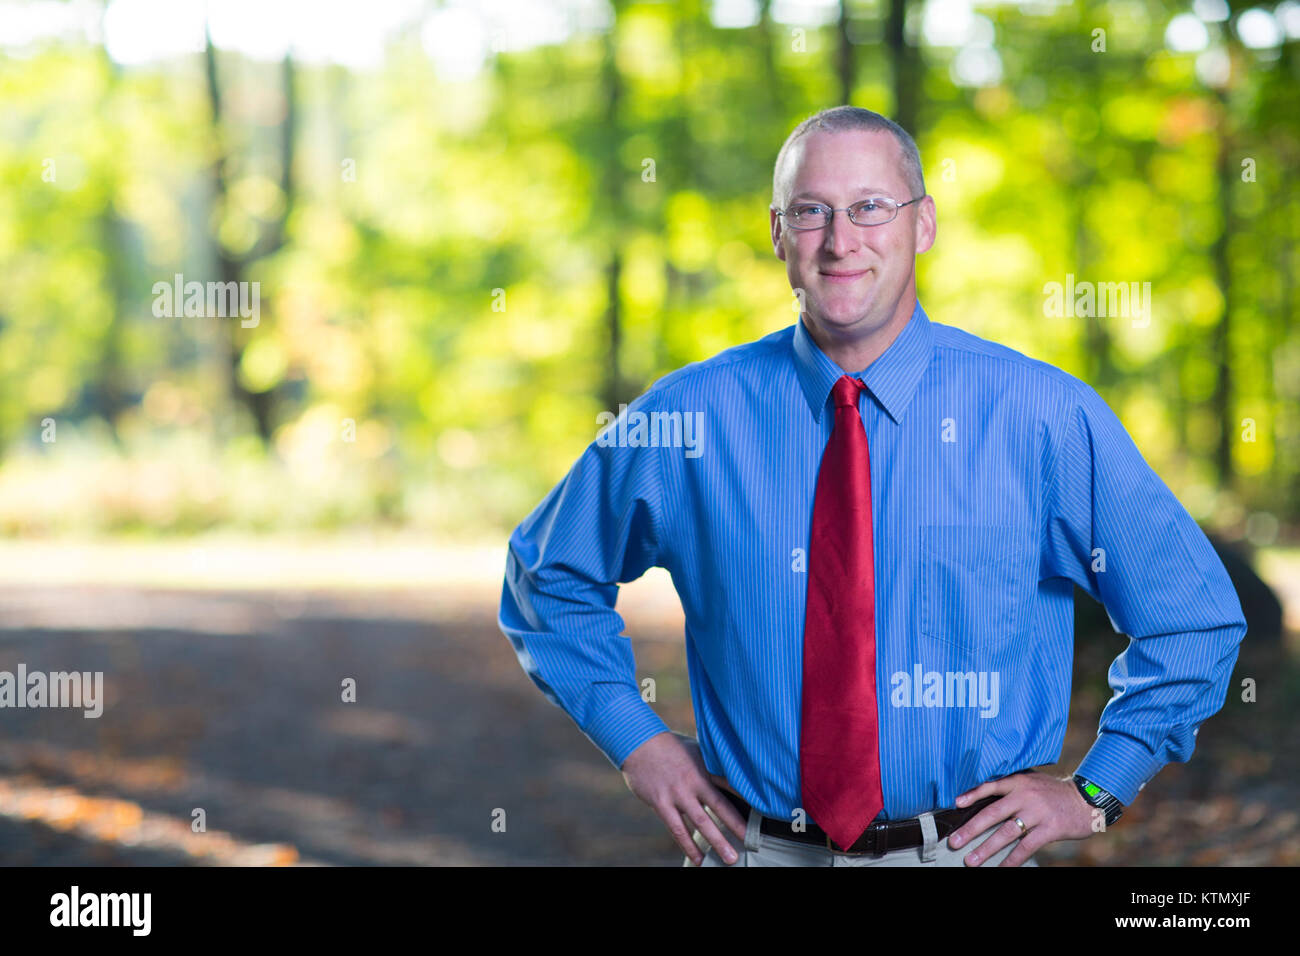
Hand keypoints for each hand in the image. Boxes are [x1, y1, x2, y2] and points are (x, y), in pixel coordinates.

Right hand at [620, 731, 747, 864]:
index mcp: (705, 766)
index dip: (749, 795)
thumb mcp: (695, 749)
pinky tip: (698, 859)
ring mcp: (677, 793)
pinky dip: (688, 845)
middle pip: (720, 806)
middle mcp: (694, 780)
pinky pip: (677, 829)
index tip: (766, 808)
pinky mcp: (661, 803)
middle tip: (752, 841)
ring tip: (731, 858)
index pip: (732, 782)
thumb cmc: (669, 745)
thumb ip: (711, 764)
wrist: (637, 742)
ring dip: (717, 841)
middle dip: (737, 825)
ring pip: (701, 821)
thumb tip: (731, 771)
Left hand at [946, 770, 1098, 866]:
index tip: (956, 804)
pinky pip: (1026, 846)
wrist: (1088, 799)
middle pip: (992, 813)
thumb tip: (986, 802)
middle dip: (971, 829)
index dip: (972, 795)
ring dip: (987, 848)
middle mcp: (1025, 795)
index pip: (990, 786)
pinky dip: (1012, 859)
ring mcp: (1037, 812)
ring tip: (971, 860)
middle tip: (954, 842)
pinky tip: (1001, 868)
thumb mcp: (1033, 782)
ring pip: (1006, 832)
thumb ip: (1013, 788)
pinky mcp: (1049, 829)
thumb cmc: (1055, 792)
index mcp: (1018, 782)